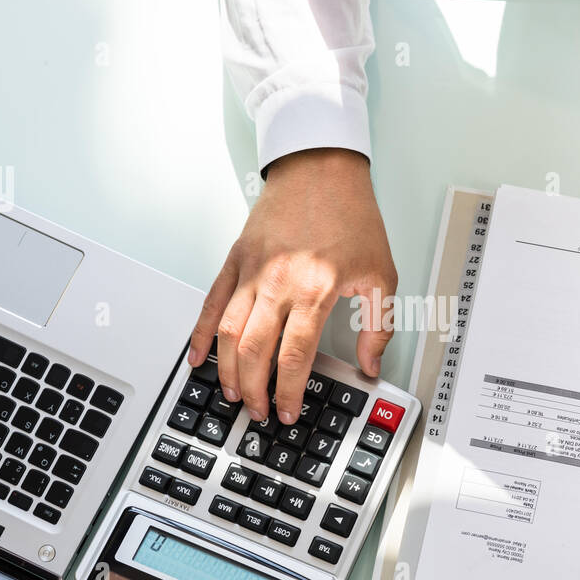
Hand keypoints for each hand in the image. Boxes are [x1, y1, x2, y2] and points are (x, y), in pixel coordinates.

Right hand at [189, 148, 396, 424]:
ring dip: (227, 369)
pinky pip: (211, 303)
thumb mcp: (381, 273)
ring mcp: (251, 271)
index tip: (289, 411)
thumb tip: (372, 365)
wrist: (320, 167)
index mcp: (315, 289)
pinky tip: (199, 356)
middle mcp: (278, 282)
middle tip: (257, 411)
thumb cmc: (350, 215)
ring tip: (232, 392)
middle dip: (253, 390)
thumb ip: (378, 325)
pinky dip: (202, 334)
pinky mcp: (235, 260)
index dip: (289, 392)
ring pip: (228, 332)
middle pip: (254, 351)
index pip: (294, 355)